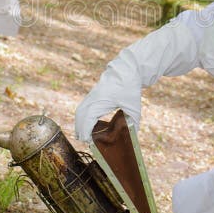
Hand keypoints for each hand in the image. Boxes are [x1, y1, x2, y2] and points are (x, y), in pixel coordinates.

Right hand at [74, 21, 198, 141]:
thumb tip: (133, 137)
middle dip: (80, 129)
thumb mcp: (134, 107)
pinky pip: (83, 106)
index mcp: (102, 100)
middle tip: (85, 142)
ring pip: (79, 111)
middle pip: (80, 115)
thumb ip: (133, 122)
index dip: (85, 131)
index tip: (87, 142)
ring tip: (83, 135)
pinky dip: (82, 116)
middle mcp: (93, 97)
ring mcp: (91, 95)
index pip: (88, 118)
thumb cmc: (130, 87)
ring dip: (79, 123)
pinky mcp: (93, 93)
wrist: (127, 70)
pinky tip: (87, 124)